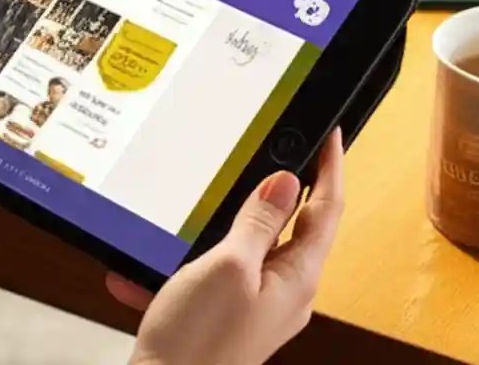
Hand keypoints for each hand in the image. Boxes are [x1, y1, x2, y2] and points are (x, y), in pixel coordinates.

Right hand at [113, 128, 344, 364]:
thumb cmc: (198, 343)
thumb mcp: (229, 266)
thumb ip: (258, 223)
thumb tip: (285, 183)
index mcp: (296, 278)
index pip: (327, 210)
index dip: (331, 168)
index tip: (334, 135)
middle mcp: (283, 293)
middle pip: (293, 228)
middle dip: (281, 189)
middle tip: (276, 149)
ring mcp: (255, 307)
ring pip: (248, 248)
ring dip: (222, 224)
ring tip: (200, 202)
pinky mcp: (225, 317)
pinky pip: (211, 275)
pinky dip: (183, 264)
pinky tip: (144, 269)